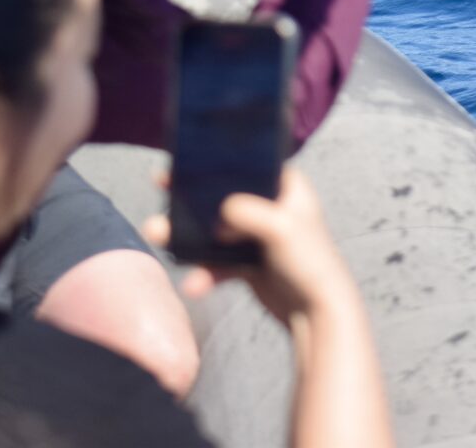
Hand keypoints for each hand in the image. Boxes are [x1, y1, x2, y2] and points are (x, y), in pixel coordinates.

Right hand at [143, 168, 358, 324]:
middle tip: (163, 194)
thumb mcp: (283, 228)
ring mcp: (259, 236)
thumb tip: (221, 211)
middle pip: (225, 197)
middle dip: (192, 201)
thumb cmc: (311, 263)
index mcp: (288, 187)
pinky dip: (205, 271)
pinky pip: (219, 261)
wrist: (316, 313)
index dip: (218, 162)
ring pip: (215, 231)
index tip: (184, 163)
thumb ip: (249, 213)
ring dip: (189, 238)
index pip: (249, 165)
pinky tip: (194, 284)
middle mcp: (272, 208)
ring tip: (158, 237)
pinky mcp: (249, 263)